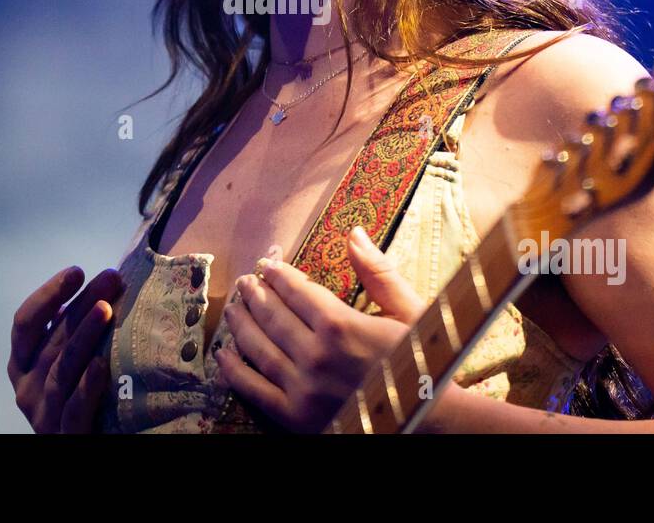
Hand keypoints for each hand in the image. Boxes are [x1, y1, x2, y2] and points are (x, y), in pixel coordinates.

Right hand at [8, 266, 123, 432]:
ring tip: (106, 308)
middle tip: (110, 277)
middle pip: (52, 340)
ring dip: (84, 336)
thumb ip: (70, 330)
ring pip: (62, 370)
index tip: (77, 271)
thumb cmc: (78, 392)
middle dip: (81, 305)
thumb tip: (103, 282)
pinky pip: (74, 410)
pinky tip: (102, 364)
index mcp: (22, 364)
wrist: (83, 438)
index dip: (49, 295)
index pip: (25, 323)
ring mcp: (43, 414)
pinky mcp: (66, 436)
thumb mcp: (66, 358)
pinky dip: (86, 387)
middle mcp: (25, 388)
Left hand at [216, 226, 425, 432]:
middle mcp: (316, 356)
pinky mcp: (295, 418)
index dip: (279, 275)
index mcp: (342, 326)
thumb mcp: (408, 310)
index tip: (268, 265)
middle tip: (246, 281)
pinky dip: (233, 370)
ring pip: (258, 348)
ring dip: (242, 324)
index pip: (297, 292)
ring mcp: (303, 390)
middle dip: (256, 294)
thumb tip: (353, 233)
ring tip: (235, 307)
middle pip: (273, 317)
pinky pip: (254, 389)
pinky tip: (223, 354)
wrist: (431, 421)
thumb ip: (377, 271)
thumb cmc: (420, 359)